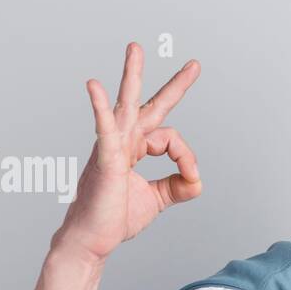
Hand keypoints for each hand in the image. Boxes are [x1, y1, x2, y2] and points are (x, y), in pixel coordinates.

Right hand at [55, 42, 201, 262]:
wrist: (93, 240)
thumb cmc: (115, 217)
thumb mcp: (158, 199)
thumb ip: (179, 185)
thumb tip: (198, 178)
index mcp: (134, 148)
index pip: (171, 138)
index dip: (186, 157)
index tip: (191, 175)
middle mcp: (123, 141)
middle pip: (150, 105)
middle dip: (174, 85)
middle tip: (195, 65)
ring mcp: (111, 147)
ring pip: (126, 105)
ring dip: (132, 76)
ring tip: (136, 49)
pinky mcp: (104, 159)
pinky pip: (104, 129)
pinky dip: (99, 108)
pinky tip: (93, 86)